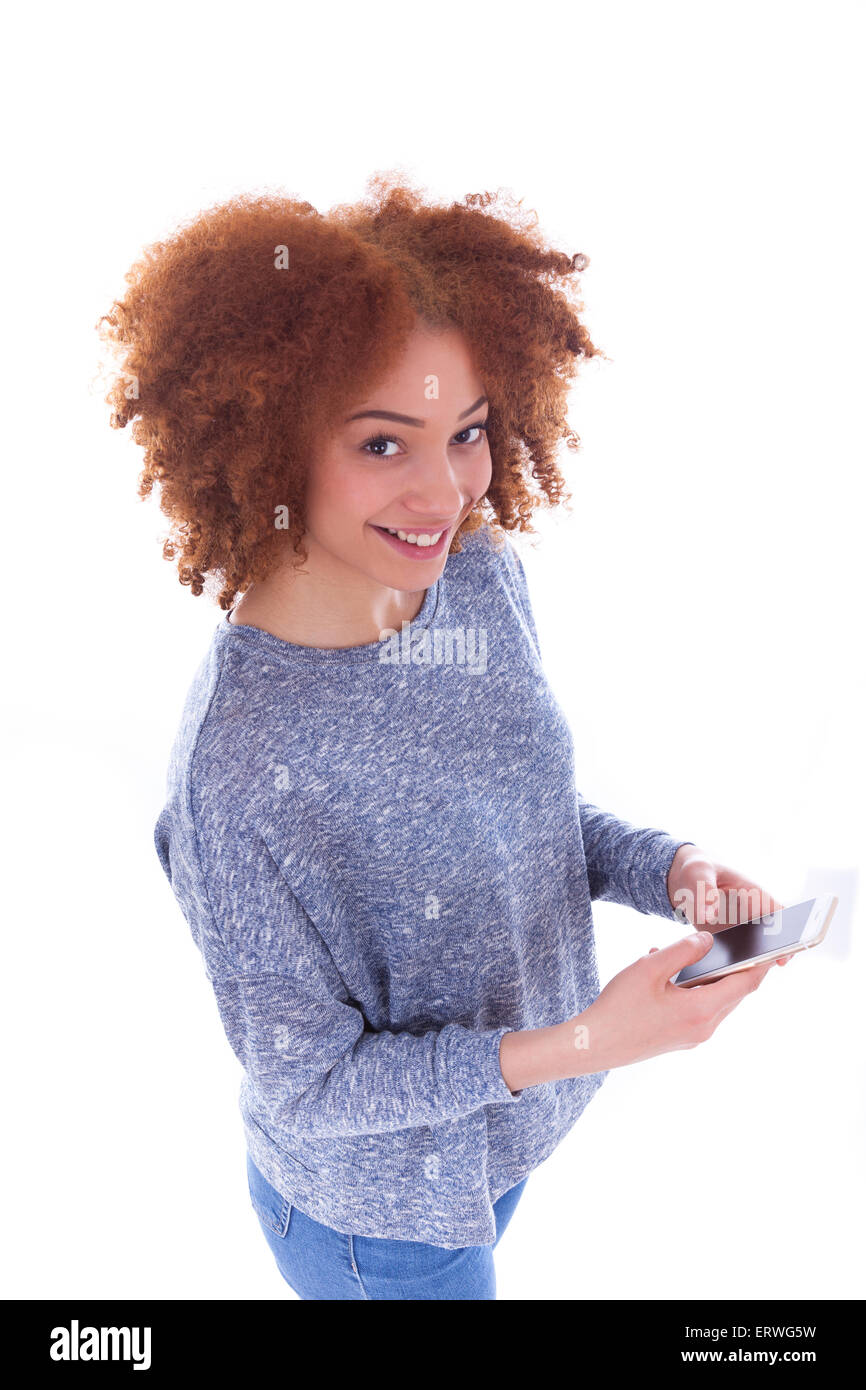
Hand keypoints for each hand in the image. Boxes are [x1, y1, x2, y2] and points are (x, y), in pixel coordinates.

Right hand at [577, 930, 772, 1072]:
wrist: (593, 1044)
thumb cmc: (619, 1007)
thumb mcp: (650, 968)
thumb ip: (683, 950)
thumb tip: (708, 939)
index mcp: (701, 1010)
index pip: (745, 984)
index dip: (760, 964)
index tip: (773, 947)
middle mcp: (704, 1028)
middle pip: (733, 993)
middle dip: (737, 968)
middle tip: (739, 943)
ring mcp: (693, 1037)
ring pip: (715, 1001)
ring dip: (708, 977)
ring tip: (684, 955)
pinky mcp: (681, 1040)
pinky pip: (699, 1010)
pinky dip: (694, 990)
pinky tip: (666, 975)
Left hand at [666, 844, 793, 965]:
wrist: (684, 881)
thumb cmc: (698, 871)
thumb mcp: (699, 873)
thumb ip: (704, 890)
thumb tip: (709, 913)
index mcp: (755, 895)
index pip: (782, 917)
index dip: (790, 936)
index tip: (783, 956)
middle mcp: (753, 918)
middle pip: (770, 942)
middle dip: (767, 959)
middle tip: (754, 973)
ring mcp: (742, 933)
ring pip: (753, 955)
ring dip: (746, 967)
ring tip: (729, 976)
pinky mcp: (728, 944)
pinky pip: (734, 960)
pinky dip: (727, 969)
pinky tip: (712, 976)